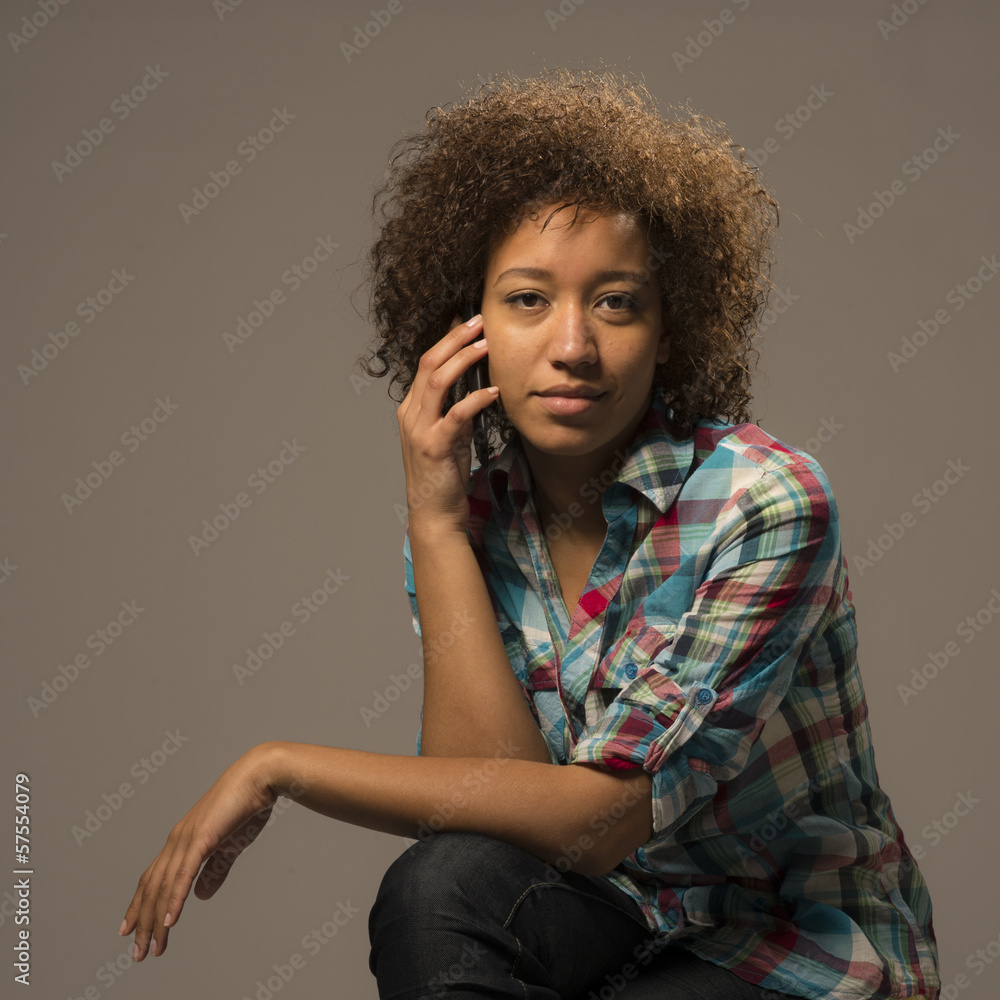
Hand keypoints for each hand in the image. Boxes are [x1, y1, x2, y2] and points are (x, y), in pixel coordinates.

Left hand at [119, 745, 276, 960]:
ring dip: (156, 919)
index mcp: (182, 840)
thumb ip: (215, 870)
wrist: (259, 777)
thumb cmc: (247, 806)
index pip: (153, 879)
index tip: (131, 931)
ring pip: (163, 887)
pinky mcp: (201, 838)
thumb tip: (201, 896)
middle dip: (143, 922)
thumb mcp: (230, 846)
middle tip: (139, 953)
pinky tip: (169, 921)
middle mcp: (177, 840)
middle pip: (151, 888)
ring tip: (153, 946)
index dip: (140, 906)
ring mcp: (187, 838)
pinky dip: (174, 900)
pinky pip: (183, 875)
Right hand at [396, 312, 498, 534]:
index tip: (468, 320)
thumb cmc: (445, 475)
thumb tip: (479, 387)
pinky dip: (476, 398)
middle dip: (455, 338)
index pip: (428, 363)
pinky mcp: (435, 447)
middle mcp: (411, 414)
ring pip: (438, 381)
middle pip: (430, 363)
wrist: (435, 512)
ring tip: (486, 345)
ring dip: (463, 359)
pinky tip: (494, 391)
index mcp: (412, 409)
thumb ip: (457, 411)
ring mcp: (420, 430)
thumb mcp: (450, 435)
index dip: (447, 339)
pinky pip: (456, 414)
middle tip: (479, 320)